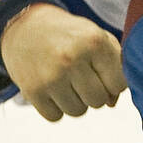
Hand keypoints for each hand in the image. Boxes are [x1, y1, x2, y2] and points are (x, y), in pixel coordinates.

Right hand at [0, 3, 126, 121]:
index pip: (118, 84)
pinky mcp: (33, 91)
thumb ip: (115, 66)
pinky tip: (50, 88)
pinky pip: (55, 116)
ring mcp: (51, 76)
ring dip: (74, 101)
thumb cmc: (68, 34)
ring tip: (64, 80)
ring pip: (78, 111)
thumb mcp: (96, 37)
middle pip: (98, 101)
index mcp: (94, 41)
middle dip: (93, 93)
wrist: (23, 25)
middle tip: (80, 76)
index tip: (100, 73)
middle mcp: (72, 58)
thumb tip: (112, 102)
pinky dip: (54, 107)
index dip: (112, 82)